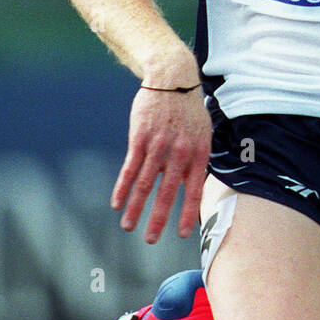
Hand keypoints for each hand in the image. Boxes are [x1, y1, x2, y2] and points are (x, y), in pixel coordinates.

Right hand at [111, 87, 212, 243]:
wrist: (172, 79)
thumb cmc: (189, 110)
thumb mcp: (202, 134)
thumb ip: (195, 161)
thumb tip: (188, 187)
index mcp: (198, 153)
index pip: (193, 191)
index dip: (187, 214)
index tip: (181, 234)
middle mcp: (179, 153)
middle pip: (167, 193)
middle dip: (158, 219)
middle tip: (150, 240)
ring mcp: (158, 146)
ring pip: (145, 184)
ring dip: (135, 208)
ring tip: (128, 227)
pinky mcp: (140, 139)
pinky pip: (130, 168)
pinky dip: (123, 187)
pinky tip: (117, 203)